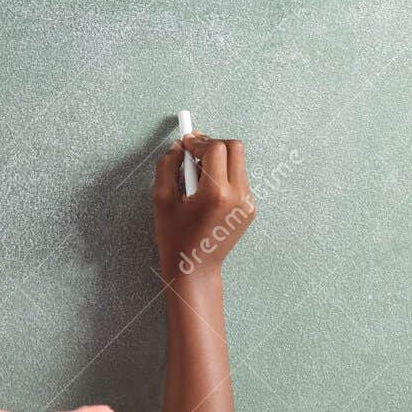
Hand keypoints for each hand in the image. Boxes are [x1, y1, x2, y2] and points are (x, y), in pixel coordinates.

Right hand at [153, 133, 254, 282]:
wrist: (195, 269)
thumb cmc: (176, 238)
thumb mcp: (162, 200)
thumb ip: (167, 167)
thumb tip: (178, 147)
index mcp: (216, 194)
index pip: (216, 148)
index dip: (198, 141)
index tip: (185, 143)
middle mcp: (237, 197)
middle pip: (234, 148)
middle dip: (213, 145)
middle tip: (193, 154)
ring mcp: (247, 203)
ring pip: (238, 163)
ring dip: (218, 161)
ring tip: (196, 178)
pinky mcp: (249, 209)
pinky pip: (239, 179)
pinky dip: (223, 176)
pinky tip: (206, 192)